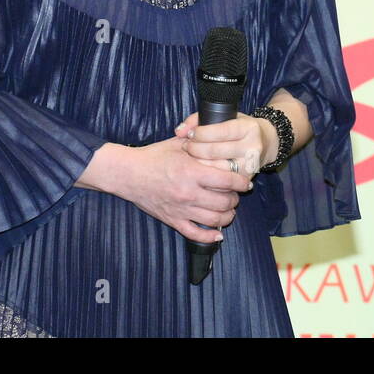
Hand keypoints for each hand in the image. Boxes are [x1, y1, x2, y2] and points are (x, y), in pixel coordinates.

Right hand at [116, 134, 251, 243]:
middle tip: (236, 195)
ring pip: (214, 220)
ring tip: (229, 210)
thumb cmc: (153, 157)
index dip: (241, 182)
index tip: (246, 182)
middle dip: (235, 199)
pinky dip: (210, 236)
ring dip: (227, 216)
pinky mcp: (173, 220)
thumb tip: (219, 137)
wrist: (128, 174)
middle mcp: (189, 193)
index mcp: (192, 172)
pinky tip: (217, 233)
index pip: (227, 181)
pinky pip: (195, 234)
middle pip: (225, 202)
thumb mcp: (177, 144)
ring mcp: (181, 209)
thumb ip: (199, 142)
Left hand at [174, 112, 270, 176]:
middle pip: (215, 151)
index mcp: (248, 128)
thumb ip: (199, 120)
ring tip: (191, 158)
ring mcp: (250, 165)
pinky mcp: (246, 179)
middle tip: (186, 147)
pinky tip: (200, 171)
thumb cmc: (239, 128)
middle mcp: (252, 147)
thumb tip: (179, 131)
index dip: (201, 133)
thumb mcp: (226, 117)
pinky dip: (208, 175)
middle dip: (195, 149)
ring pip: (216, 168)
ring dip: (198, 163)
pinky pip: (221, 181)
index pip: (221, 131)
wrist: (265, 143)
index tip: (190, 134)